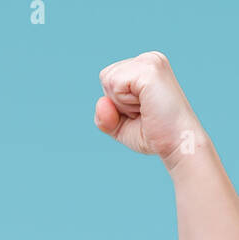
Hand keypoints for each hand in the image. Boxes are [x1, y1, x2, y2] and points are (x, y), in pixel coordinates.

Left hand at [93, 51, 202, 167]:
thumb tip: (101, 102)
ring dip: (121, 104)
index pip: (107, 78)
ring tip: (146, 108)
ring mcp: (151, 62)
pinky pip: (115, 84)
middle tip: (144, 111)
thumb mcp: (120, 126)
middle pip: (105, 77)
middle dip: (117, 102)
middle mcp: (149, 59)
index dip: (116, 102)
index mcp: (144, 67)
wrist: (177, 142)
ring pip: (109, 80)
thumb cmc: (154, 134)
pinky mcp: (150, 70)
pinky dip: (124, 103)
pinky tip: (145, 106)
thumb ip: (103, 116)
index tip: (140, 110)